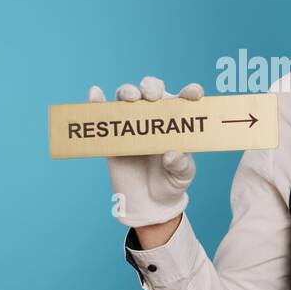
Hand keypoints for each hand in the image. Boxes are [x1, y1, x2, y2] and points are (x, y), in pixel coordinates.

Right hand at [88, 76, 203, 228]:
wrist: (148, 202)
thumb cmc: (171, 182)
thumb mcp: (182, 175)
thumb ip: (180, 165)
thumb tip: (171, 154)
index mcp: (176, 120)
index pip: (184, 99)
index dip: (190, 92)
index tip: (195, 94)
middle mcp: (154, 116)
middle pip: (151, 90)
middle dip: (151, 87)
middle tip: (153, 97)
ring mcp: (132, 123)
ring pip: (127, 96)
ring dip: (128, 92)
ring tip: (131, 99)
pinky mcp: (113, 135)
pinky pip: (103, 114)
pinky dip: (97, 101)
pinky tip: (95, 93)